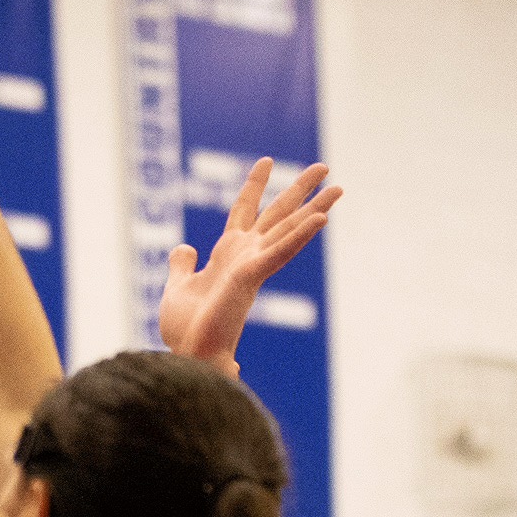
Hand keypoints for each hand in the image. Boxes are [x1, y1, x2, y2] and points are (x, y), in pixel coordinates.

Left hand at [159, 157, 340, 377]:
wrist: (189, 356)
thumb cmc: (184, 331)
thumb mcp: (177, 287)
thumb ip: (181, 265)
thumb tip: (184, 247)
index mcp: (229, 256)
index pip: (244, 212)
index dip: (254, 186)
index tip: (266, 161)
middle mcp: (246, 257)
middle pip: (277, 215)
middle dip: (300, 190)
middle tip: (325, 166)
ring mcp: (252, 266)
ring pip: (288, 229)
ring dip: (314, 207)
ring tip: (339, 186)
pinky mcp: (251, 278)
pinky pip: (281, 252)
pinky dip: (300, 236)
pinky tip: (322, 218)